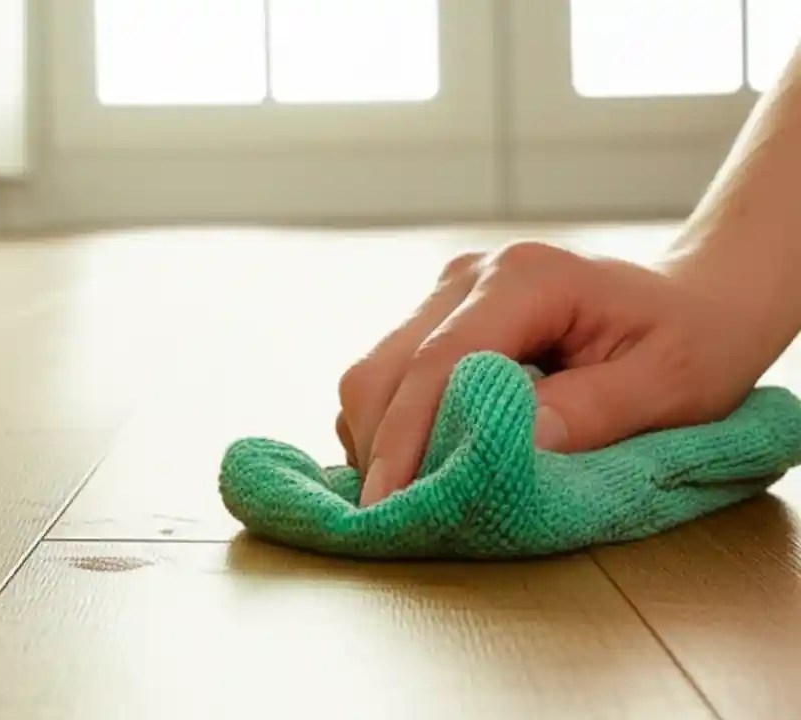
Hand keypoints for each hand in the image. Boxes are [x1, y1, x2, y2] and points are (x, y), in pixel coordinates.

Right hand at [336, 241, 783, 506]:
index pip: (439, 362)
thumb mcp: (670, 384)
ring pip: (374, 373)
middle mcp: (471, 276)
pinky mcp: (438, 320)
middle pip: (385, 367)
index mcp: (526, 278)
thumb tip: (509, 447)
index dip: (406, 437)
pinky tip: (426, 464)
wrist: (695, 301)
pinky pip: (390, 378)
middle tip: (398, 518)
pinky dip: (393, 428)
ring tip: (414, 497)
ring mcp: (447, 295)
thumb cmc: (694, 341)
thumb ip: (591, 412)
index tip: (390, 504)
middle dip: (381, 447)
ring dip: (382, 441)